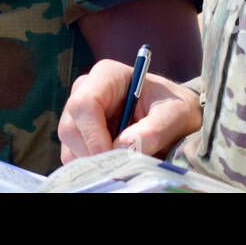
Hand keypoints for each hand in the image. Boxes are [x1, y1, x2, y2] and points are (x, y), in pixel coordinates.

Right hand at [58, 59, 203, 162]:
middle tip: (122, 168)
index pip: (84, 104)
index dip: (93, 134)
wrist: (174, 117)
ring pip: (69, 147)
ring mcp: (78, 115)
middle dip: (93, 153)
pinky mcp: (79, 137)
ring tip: (125, 164)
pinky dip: (93, 168)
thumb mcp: (176, 115)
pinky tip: (116, 166)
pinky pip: (74, 159)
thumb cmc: (174, 108)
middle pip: (70, 128)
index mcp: (107, 76)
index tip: (112, 156)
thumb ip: (154, 129)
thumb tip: (123, 147)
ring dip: (94, 163)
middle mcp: (85, 91)